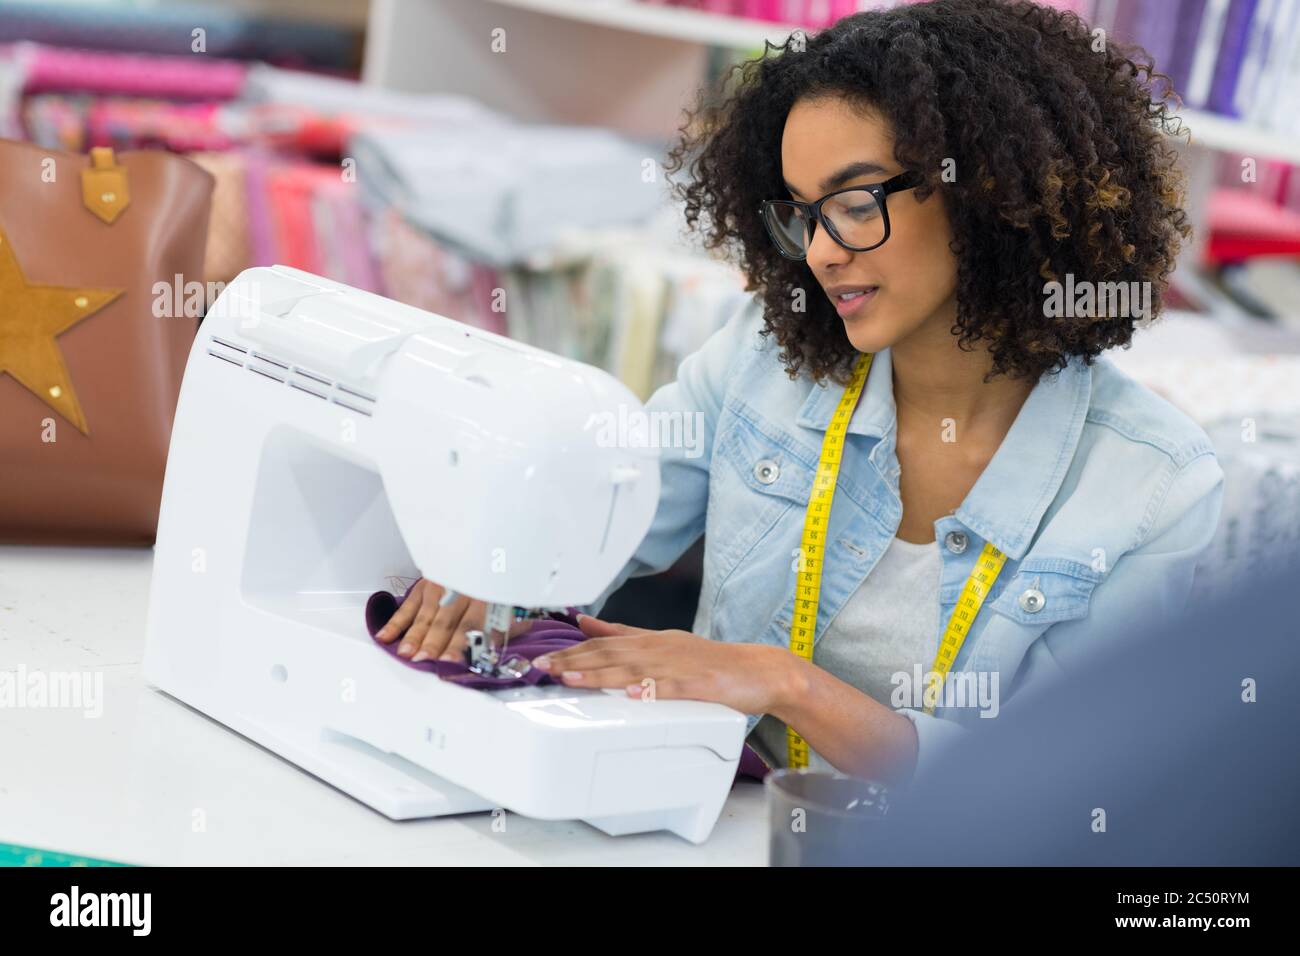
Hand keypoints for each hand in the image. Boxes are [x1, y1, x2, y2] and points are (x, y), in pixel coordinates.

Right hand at [374, 578, 532, 662]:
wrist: (492, 556)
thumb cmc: (502, 592)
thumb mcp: (514, 612)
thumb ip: (503, 633)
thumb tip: (490, 657)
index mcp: (487, 599)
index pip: (472, 625)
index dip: (461, 644)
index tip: (450, 661)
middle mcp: (463, 591)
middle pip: (447, 620)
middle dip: (434, 641)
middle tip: (425, 658)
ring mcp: (442, 587)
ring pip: (427, 614)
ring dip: (415, 634)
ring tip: (406, 652)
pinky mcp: (426, 586)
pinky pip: (409, 606)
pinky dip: (396, 622)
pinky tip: (386, 636)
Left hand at [531, 614, 798, 714]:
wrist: (758, 670)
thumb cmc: (709, 660)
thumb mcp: (662, 640)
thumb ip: (622, 633)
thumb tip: (585, 623)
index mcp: (650, 640)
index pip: (603, 643)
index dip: (571, 650)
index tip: (543, 658)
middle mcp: (660, 649)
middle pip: (610, 653)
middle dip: (574, 660)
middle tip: (542, 668)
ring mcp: (678, 667)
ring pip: (632, 669)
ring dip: (599, 673)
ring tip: (571, 677)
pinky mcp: (697, 686)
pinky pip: (670, 689)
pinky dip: (650, 691)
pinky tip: (632, 694)